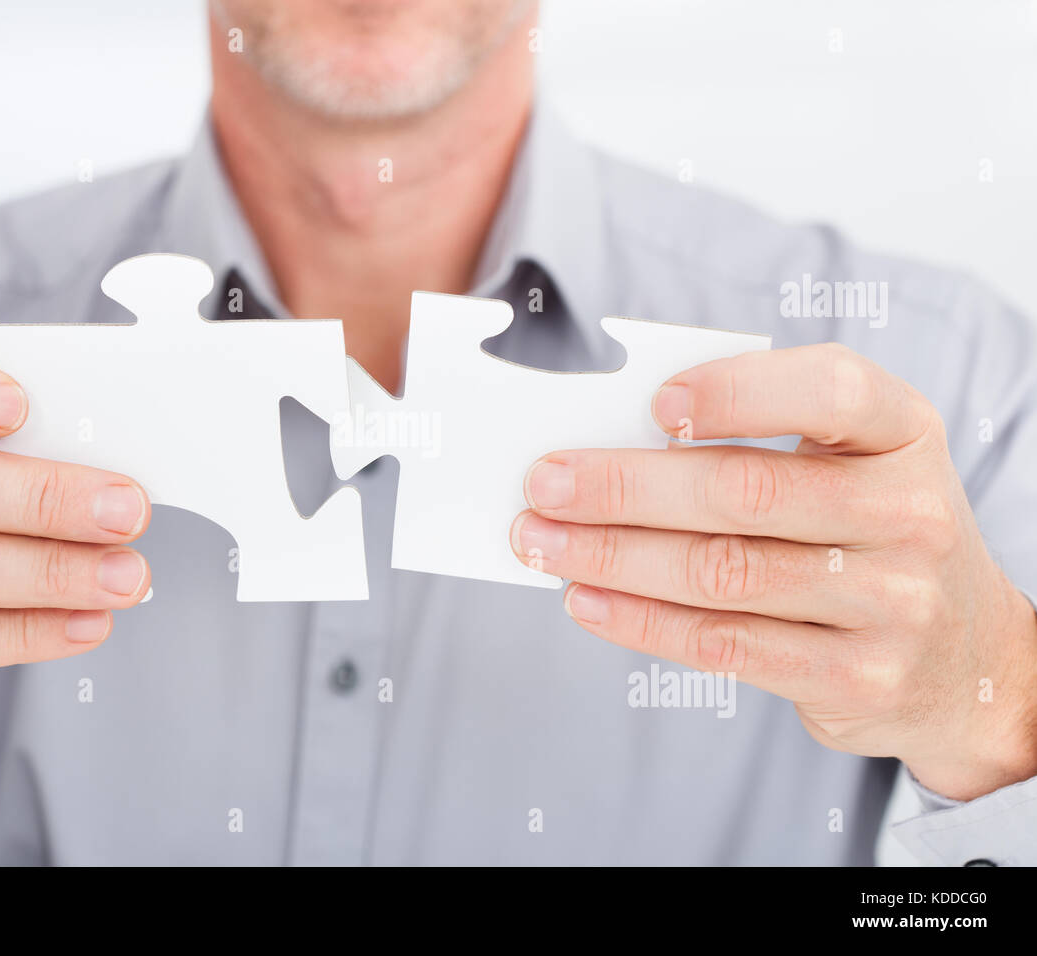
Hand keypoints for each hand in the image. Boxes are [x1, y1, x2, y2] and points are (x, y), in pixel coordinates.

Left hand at [511, 343, 1036, 800]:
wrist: (971, 661)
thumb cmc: (872, 535)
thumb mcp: (851, 468)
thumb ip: (761, 445)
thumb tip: (611, 443)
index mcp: (904, 434)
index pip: (831, 390)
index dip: (739, 392)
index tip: (654, 404)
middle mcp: (908, 514)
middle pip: (746, 491)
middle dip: (625, 486)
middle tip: (543, 481)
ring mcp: (890, 602)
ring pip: (722, 572)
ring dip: (612, 555)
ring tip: (539, 542)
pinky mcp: (854, 677)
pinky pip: (724, 644)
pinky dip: (640, 620)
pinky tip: (584, 598)